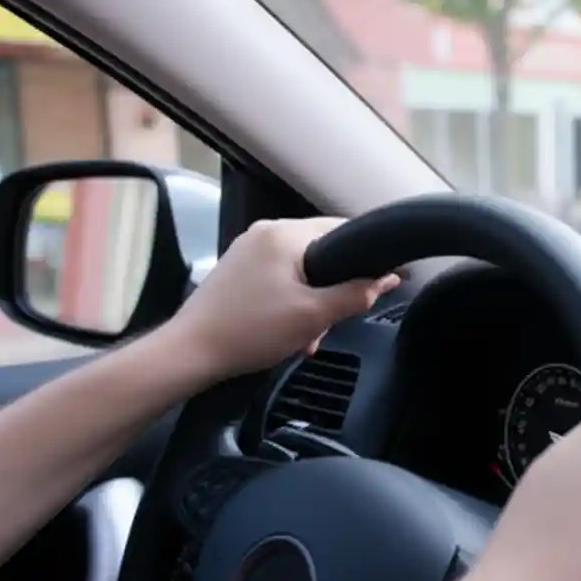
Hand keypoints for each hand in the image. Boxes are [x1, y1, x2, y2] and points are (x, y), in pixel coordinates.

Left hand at [163, 217, 399, 382]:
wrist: (191, 351)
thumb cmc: (251, 331)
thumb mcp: (313, 316)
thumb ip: (356, 295)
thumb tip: (389, 278)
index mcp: (285, 233)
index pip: (343, 229)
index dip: (367, 257)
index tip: (383, 282)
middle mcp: (265, 231)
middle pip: (321, 252)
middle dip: (333, 290)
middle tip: (331, 325)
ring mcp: (248, 249)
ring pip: (300, 268)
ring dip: (312, 301)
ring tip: (306, 337)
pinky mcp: (237, 268)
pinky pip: (279, 276)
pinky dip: (291, 300)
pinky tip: (288, 330)